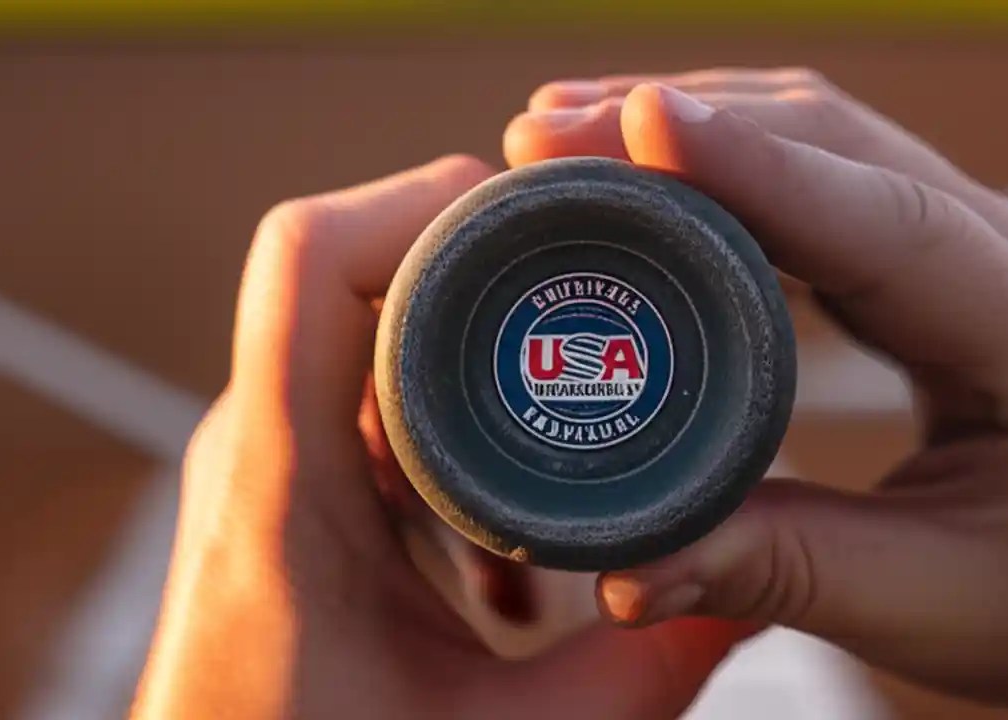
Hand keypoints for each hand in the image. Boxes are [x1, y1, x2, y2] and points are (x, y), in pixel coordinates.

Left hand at [131, 156, 742, 718]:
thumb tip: (747, 596)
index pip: (315, 254)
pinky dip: (449, 433)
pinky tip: (508, 549)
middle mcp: (260, 444)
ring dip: (472, 362)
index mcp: (284, 482)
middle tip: (598, 303)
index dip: (431, 200)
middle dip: (490, 271)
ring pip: (372, 337)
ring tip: (567, 434)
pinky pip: (367, 408)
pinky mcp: (287, 494)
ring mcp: (268, 464)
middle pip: (361, 268)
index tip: (547, 222)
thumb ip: (636, 678)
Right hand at [505, 70, 1007, 703]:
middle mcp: (1004, 254)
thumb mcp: (928, 603)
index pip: (888, 226)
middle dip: (683, 125)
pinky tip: (639, 166)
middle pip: (835, 142)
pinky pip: (814, 171)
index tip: (634, 122)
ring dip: (691, 123)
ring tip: (557, 136)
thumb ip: (776, 576)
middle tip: (537, 138)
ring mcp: (965, 238)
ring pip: (818, 135)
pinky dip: (718, 159)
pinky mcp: (921, 251)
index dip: (757, 168)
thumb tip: (624, 574)